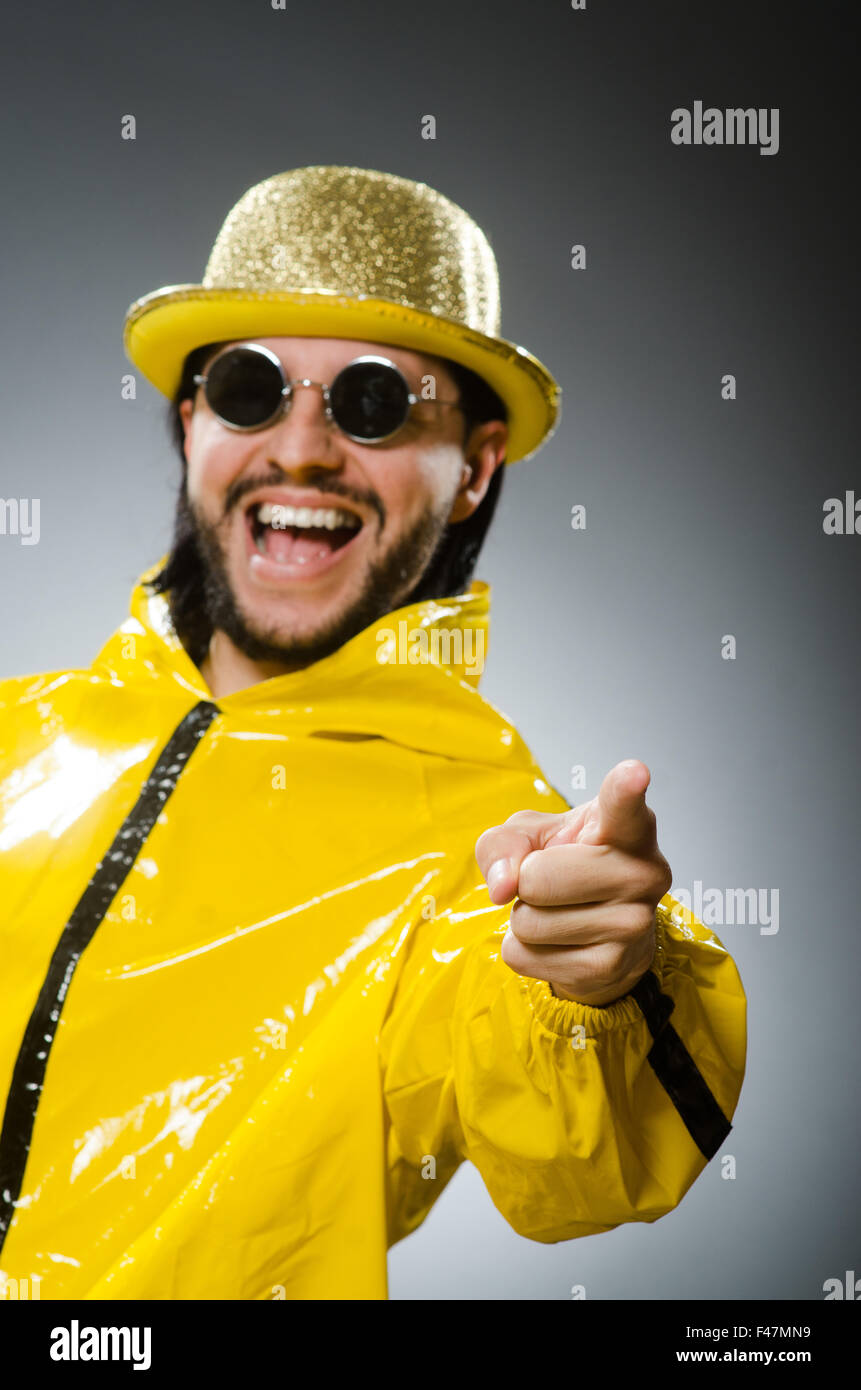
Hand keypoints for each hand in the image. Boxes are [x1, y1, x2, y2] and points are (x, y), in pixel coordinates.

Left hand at [475, 760, 672, 1006]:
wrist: (603, 932)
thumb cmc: (567, 865)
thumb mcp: (530, 837)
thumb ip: (503, 843)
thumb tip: (503, 886)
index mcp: (627, 827)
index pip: (624, 805)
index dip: (625, 788)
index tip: (633, 772)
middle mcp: (642, 872)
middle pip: (538, 878)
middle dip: (525, 882)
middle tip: (551, 882)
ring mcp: (634, 923)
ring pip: (529, 922)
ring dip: (525, 920)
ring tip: (559, 911)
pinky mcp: (613, 967)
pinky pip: (526, 957)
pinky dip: (525, 951)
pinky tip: (559, 942)